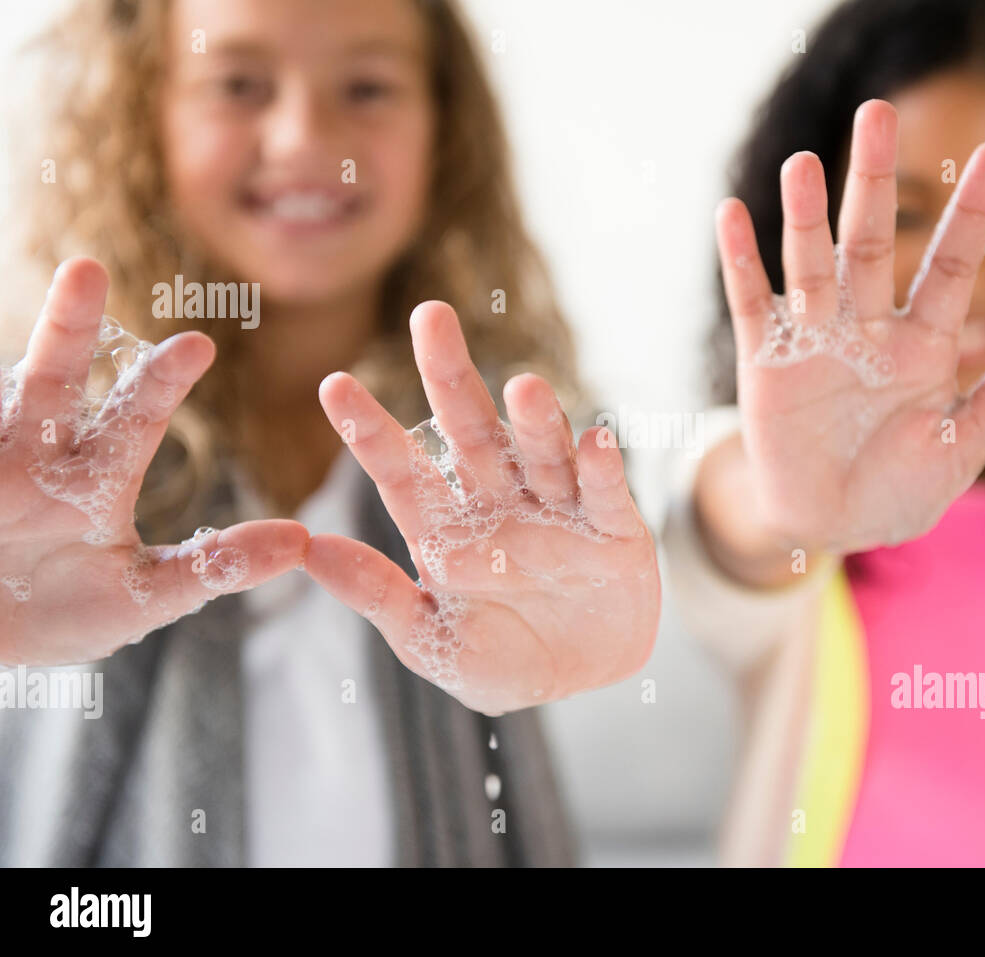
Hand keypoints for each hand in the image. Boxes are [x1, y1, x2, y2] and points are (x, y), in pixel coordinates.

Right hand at [0, 258, 308, 666]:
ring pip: (1, 394)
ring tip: (42, 286)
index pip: (131, 416)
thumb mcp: (142, 597)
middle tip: (87, 269)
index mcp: (93, 477)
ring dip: (15, 346)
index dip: (158, 381)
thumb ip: (215, 567)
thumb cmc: (55, 612)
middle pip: (53, 382)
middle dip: (69, 328)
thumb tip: (301, 540)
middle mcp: (36, 457)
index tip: (197, 343)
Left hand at [306, 300, 659, 713]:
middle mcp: (498, 503)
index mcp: (445, 528)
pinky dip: (602, 466)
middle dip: (450, 377)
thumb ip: (377, 596)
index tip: (333, 385)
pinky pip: (606, 492)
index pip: (402, 470)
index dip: (370, 431)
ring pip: (541, 454)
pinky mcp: (615, 530)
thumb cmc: (497, 661)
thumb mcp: (430, 640)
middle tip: (430, 317)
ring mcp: (558, 510)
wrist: (581, 685)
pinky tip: (594, 438)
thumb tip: (307, 548)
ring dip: (534, 422)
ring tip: (524, 388)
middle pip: (470, 433)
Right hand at [714, 99, 984, 553]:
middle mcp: (868, 328)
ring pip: (811, 263)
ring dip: (805, 216)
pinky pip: (751, 301)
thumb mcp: (962, 447)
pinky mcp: (765, 360)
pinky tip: (733, 213)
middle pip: (873, 243)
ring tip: (804, 163)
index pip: (951, 267)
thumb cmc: (900, 490)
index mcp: (924, 345)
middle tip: (879, 114)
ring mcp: (814, 339)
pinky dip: (741, 261)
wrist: (829, 525)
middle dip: (875, 183)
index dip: (971, 214)